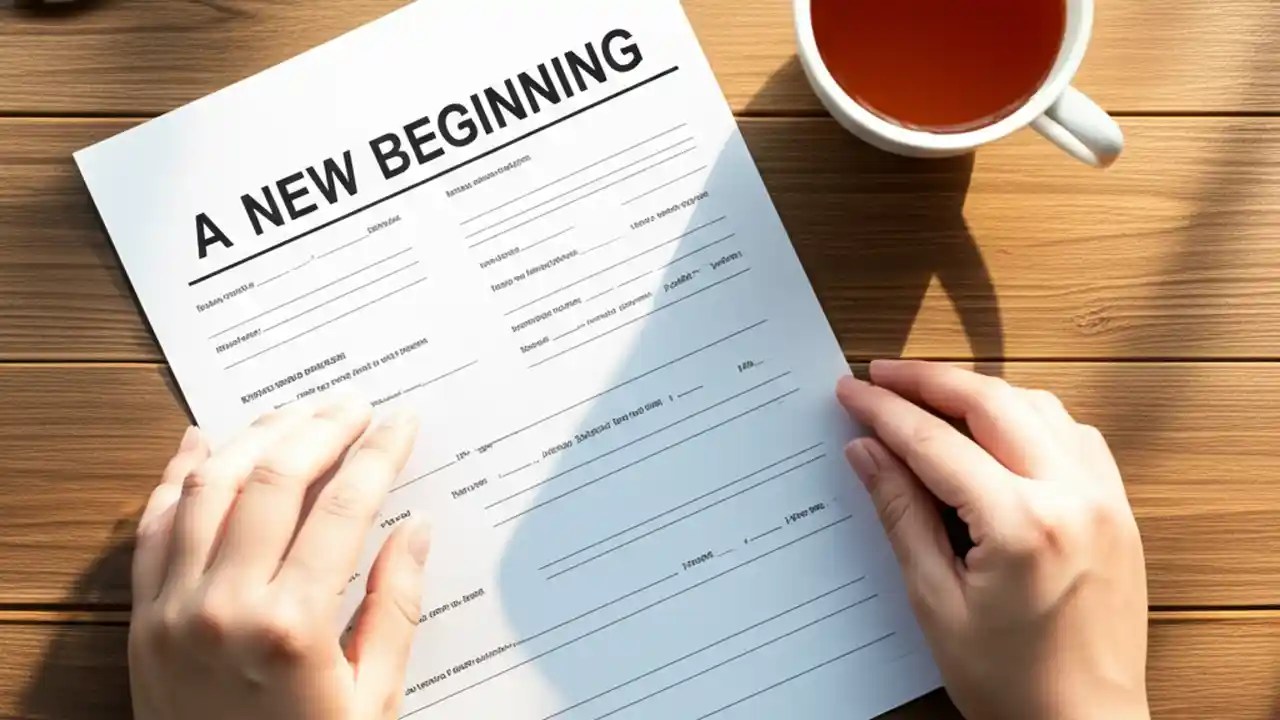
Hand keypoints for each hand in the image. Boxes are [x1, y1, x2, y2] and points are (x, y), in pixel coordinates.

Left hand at [129, 395, 428, 719]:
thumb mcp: (372, 702)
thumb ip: (394, 609)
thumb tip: (414, 528)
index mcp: (292, 627)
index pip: (344, 506)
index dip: (378, 453)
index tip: (401, 422)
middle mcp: (224, 605)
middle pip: (275, 478)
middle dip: (321, 428)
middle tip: (355, 404)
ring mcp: (174, 608)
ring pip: (210, 486)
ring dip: (255, 437)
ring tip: (296, 414)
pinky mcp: (144, 620)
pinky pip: (155, 526)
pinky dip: (177, 476)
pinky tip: (204, 443)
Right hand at [836, 361, 1148, 719]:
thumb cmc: (1012, 683)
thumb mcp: (935, 601)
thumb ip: (901, 515)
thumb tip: (867, 451)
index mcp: (1023, 526)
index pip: (935, 442)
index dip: (885, 411)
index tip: (851, 392)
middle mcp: (1073, 498)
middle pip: (991, 401)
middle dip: (929, 380)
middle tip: (882, 375)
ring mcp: (1105, 499)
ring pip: (1039, 406)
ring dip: (981, 392)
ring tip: (931, 397)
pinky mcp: (1119, 509)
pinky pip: (1075, 434)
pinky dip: (1029, 416)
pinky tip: (997, 429)